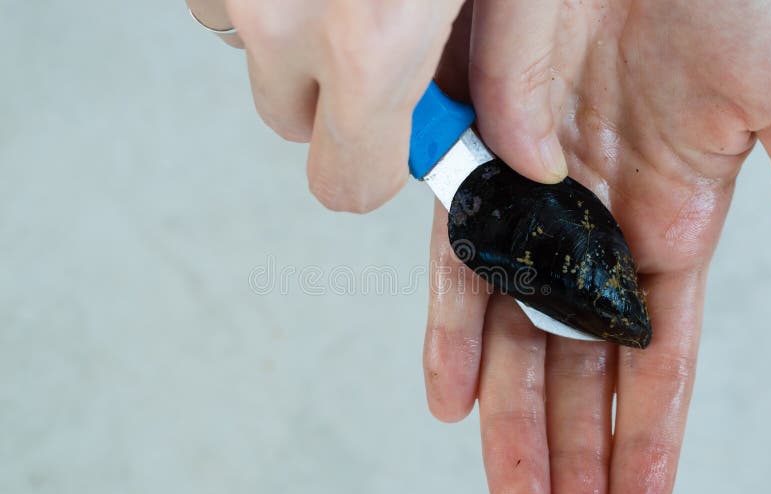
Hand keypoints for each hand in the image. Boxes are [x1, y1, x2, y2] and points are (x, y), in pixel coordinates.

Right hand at [188, 0, 569, 213]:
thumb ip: (519, 64)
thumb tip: (528, 159)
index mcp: (367, 45)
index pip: (349, 185)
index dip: (378, 167)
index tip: (404, 128)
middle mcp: (280, 20)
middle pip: (294, 128)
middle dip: (337, 98)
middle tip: (380, 32)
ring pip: (257, 58)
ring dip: (300, 36)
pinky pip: (228, 1)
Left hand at [425, 1, 770, 493]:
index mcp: (671, 223)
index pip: (654, 360)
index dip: (643, 440)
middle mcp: (594, 222)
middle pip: (577, 360)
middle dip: (571, 447)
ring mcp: (533, 195)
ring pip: (513, 325)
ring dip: (511, 413)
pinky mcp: (476, 154)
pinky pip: (457, 254)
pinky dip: (451, 326)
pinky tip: (450, 398)